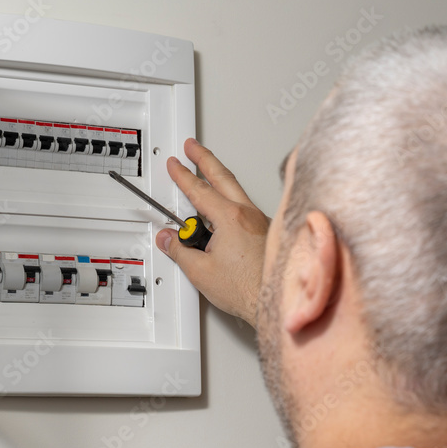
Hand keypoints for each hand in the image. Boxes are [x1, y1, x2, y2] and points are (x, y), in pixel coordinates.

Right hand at [156, 138, 268, 326]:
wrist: (277, 301)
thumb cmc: (249, 288)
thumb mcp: (200, 271)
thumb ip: (180, 250)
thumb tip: (169, 239)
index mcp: (230, 218)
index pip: (199, 190)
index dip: (183, 175)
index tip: (175, 164)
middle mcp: (249, 214)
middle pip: (222, 177)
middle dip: (204, 158)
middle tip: (192, 146)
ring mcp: (261, 222)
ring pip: (236, 191)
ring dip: (219, 178)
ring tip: (206, 171)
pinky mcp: (267, 232)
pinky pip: (244, 209)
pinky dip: (231, 202)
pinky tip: (222, 212)